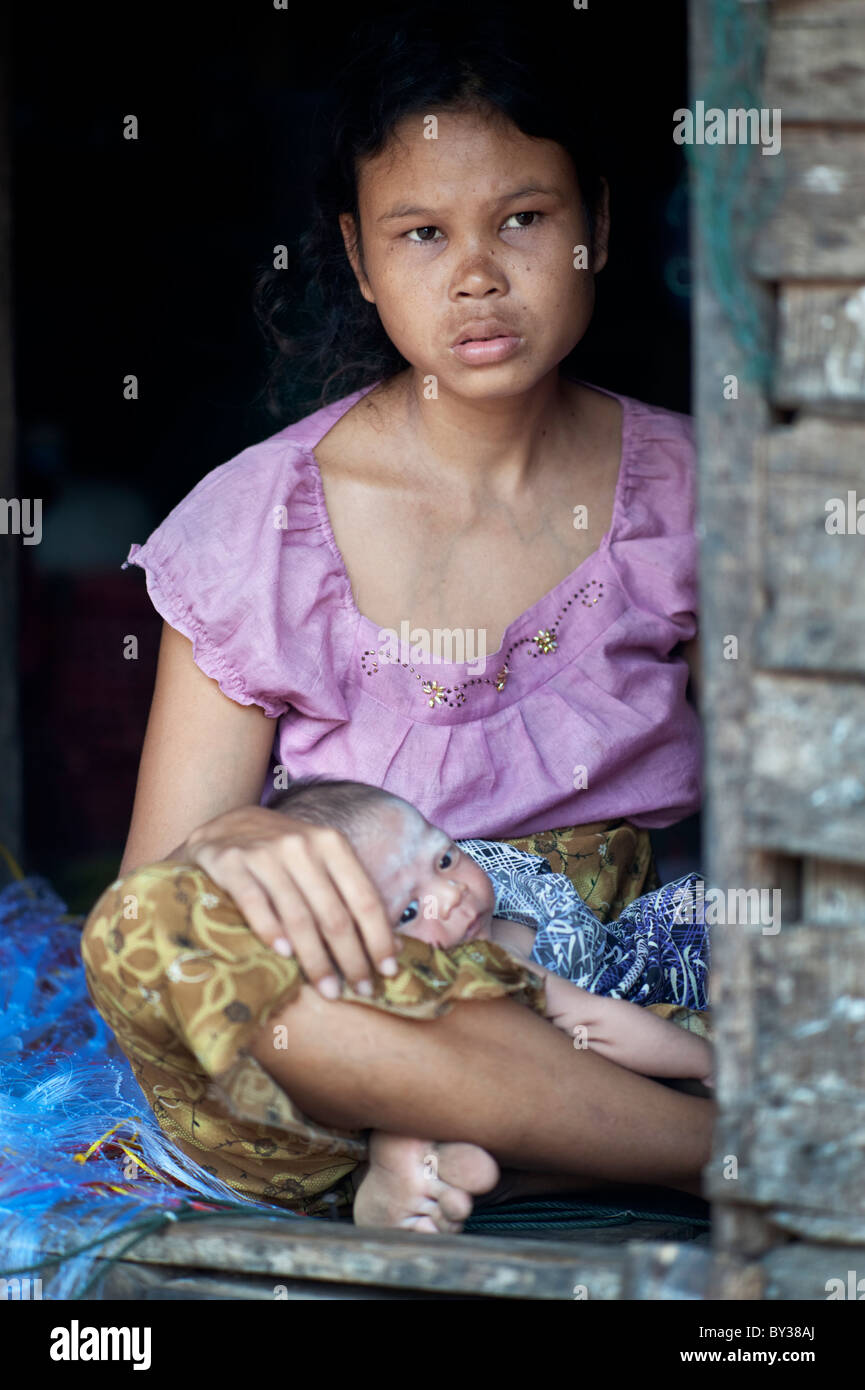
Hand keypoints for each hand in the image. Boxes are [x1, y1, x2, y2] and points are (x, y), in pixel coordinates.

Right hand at [183, 805, 399, 997]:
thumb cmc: (282, 854)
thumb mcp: (321, 862)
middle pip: (334, 915)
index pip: (364, 898)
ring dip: (317, 960)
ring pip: (298, 917)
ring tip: (329, 991)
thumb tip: (395, 948)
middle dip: (352, 959)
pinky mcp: (231, 864)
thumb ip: (352, 897)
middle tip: (361, 991)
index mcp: (331, 844)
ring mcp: (265, 854)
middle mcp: (302, 846)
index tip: (389, 972)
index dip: (379, 938)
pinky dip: (271, 932)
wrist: (222, 826)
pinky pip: (255, 905)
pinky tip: (284, 957)